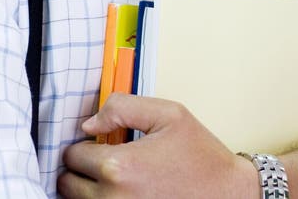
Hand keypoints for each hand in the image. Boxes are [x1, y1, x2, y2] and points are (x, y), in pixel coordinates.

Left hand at [58, 93, 257, 197]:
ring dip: (88, 189)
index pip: (73, 155)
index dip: (85, 144)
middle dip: (81, 169)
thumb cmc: (201, 155)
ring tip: (115, 178)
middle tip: (104, 160)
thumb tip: (89, 123)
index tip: (99, 143)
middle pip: (67, 184)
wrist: (229, 194)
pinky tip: (121, 192)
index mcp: (120, 167)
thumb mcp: (168, 114)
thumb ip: (122, 107)